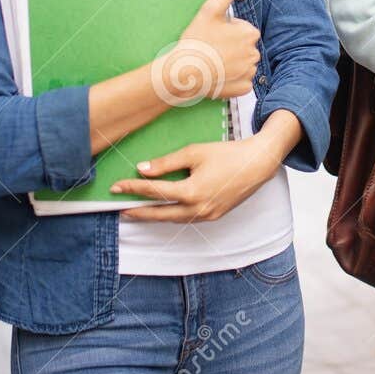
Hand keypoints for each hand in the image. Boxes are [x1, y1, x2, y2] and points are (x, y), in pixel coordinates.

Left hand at [111, 131, 283, 221]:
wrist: (257, 164)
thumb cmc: (227, 154)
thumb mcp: (194, 153)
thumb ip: (166, 163)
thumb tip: (142, 170)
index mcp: (191, 192)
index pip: (154, 192)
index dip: (133, 189)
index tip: (116, 187)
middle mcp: (198, 209)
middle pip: (160, 214)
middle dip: (138, 212)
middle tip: (120, 209)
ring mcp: (207, 215)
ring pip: (173, 220)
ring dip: (154, 216)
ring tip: (137, 212)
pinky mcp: (214, 216)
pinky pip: (186, 219)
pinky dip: (172, 216)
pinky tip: (164, 211)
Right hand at [159, 0, 259, 102]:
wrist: (185, 72)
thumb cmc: (197, 40)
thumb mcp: (210, 10)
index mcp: (249, 34)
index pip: (243, 29)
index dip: (228, 30)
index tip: (213, 35)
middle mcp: (254, 53)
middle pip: (244, 46)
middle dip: (232, 46)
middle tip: (212, 48)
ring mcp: (249, 72)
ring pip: (243, 63)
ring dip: (233, 62)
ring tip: (213, 62)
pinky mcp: (243, 88)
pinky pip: (241, 81)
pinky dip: (232, 79)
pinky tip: (218, 75)